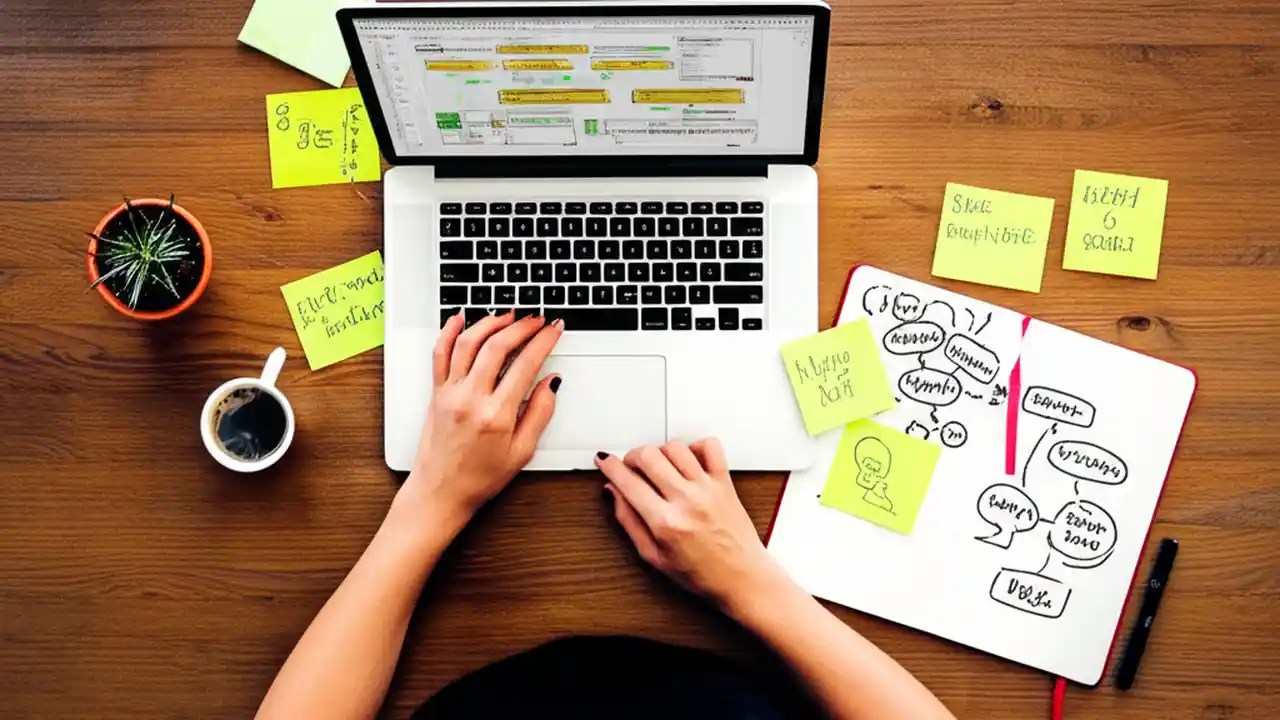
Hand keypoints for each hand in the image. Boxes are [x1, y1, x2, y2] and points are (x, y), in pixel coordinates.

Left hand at [406, 311, 563, 525]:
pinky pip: (439, 354)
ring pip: (468, 342)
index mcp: (496, 415)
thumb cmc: (480, 478)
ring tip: (508, 316)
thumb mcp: (522, 452)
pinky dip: (449, 331)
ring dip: (490, 322)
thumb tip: (551, 382)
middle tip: (536, 319)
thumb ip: (540, 413)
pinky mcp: (435, 393)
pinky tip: (460, 318)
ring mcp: (450, 393)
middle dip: (521, 326)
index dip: (544, 341)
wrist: (440, 493)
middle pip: (497, 345)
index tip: (554, 329)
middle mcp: (471, 399)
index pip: (525, 364)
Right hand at [596, 439, 792, 616]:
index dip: (610, 466)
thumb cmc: (701, 574)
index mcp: (666, 523)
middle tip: (631, 467)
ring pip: (675, 447)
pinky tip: (688, 461)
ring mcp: (708, 489)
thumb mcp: (654, 556)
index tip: (604, 460)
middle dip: (632, 456)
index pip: (628, 482)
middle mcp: (687, 501)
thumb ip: (629, 521)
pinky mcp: (725, 483)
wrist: (742, 578)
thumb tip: (614, 492)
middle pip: (648, 456)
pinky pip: (710, 447)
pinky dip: (695, 446)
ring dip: (660, 452)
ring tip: (659, 467)